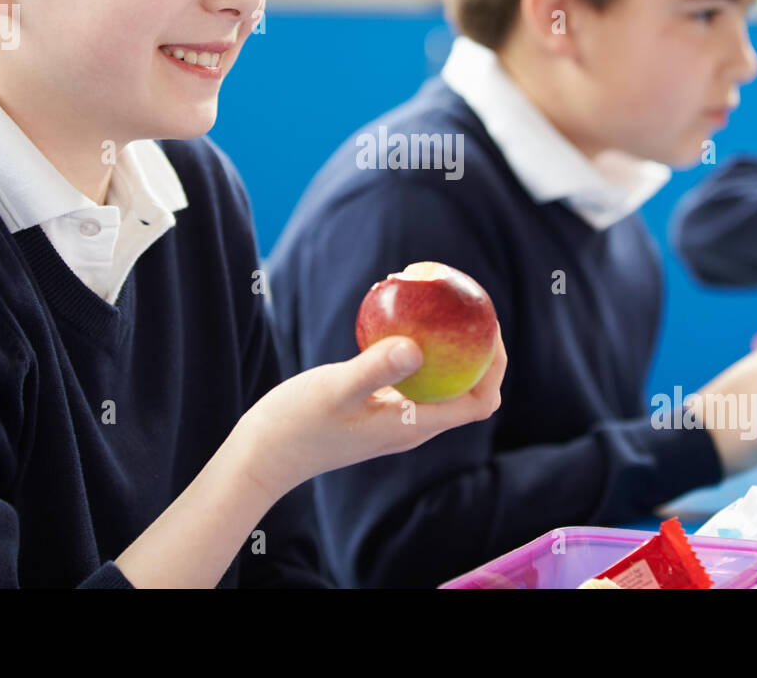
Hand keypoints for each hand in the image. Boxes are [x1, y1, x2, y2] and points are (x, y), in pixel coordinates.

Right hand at [234, 327, 506, 498]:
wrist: (260, 457)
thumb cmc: (296, 426)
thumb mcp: (336, 391)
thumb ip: (376, 369)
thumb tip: (418, 347)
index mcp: (415, 425)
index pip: (480, 402)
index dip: (495, 366)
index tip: (488, 327)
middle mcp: (412, 423)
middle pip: (466, 387)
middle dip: (474, 347)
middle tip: (463, 303)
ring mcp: (393, 416)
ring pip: (436, 378)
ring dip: (442, 344)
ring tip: (430, 300)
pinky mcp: (373, 407)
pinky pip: (406, 373)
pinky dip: (409, 346)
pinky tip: (390, 314)